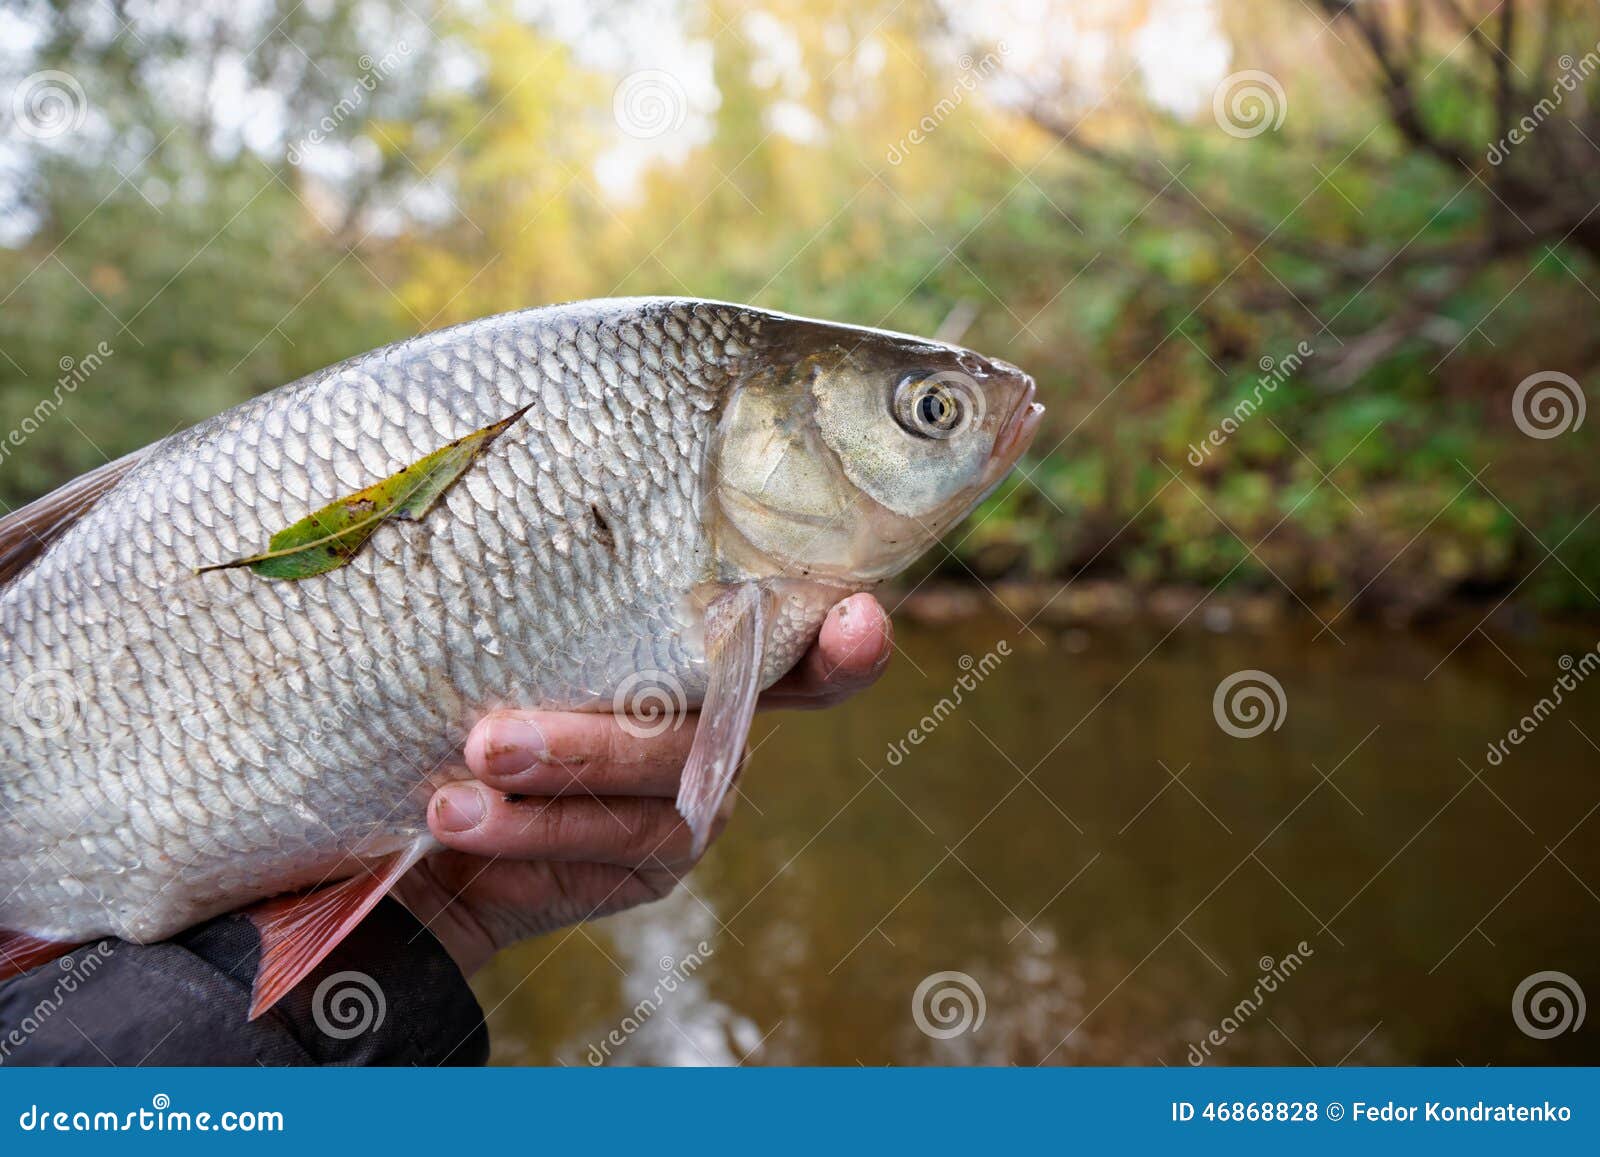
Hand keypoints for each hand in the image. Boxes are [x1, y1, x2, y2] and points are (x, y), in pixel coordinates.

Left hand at [394, 593, 892, 975]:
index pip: (793, 642)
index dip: (840, 640)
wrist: (423, 827)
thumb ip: (528, 622)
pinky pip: (605, 865)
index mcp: (699, 653)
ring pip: (650, 808)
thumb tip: (489, 541)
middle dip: (590, 745)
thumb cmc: (465, 706)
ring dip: (547, 806)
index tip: (860, 620)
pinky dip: (529, 852)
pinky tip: (463, 841)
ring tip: (452, 803)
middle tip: (487, 744)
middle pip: (695, 736)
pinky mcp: (654, 871)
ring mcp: (694, 803)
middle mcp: (720, 727)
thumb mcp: (492, 651)